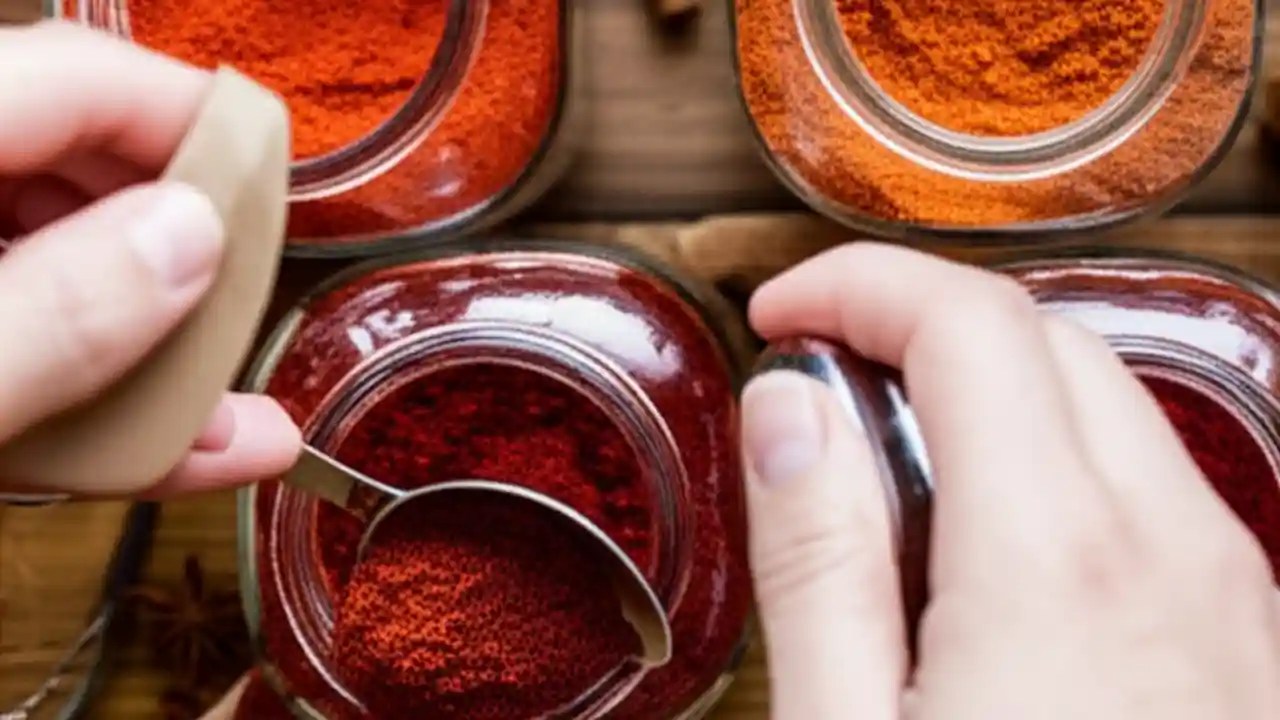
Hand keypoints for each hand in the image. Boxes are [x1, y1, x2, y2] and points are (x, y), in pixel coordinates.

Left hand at [0, 21, 299, 496]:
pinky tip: (163, 453)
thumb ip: (54, 313)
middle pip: (68, 157)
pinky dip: (88, 390)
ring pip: (45, 251)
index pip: (76, 76)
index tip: (277, 184)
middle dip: (175, 244)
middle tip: (239, 309)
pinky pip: (18, 330)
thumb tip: (189, 238)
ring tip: (216, 415)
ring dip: (143, 339)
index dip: (193, 118)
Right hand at [742, 243, 1279, 718]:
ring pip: (1108, 409)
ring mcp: (1229, 595)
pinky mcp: (1248, 641)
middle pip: (1046, 342)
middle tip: (825, 379)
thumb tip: (790, 408)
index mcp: (1054, 562)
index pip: (967, 321)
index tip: (784, 315)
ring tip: (894, 478)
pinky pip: (1154, 495)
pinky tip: (989, 561)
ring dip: (993, 395)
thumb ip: (816, 561)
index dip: (857, 285)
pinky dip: (1061, 471)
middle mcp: (1171, 553)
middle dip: (921, 325)